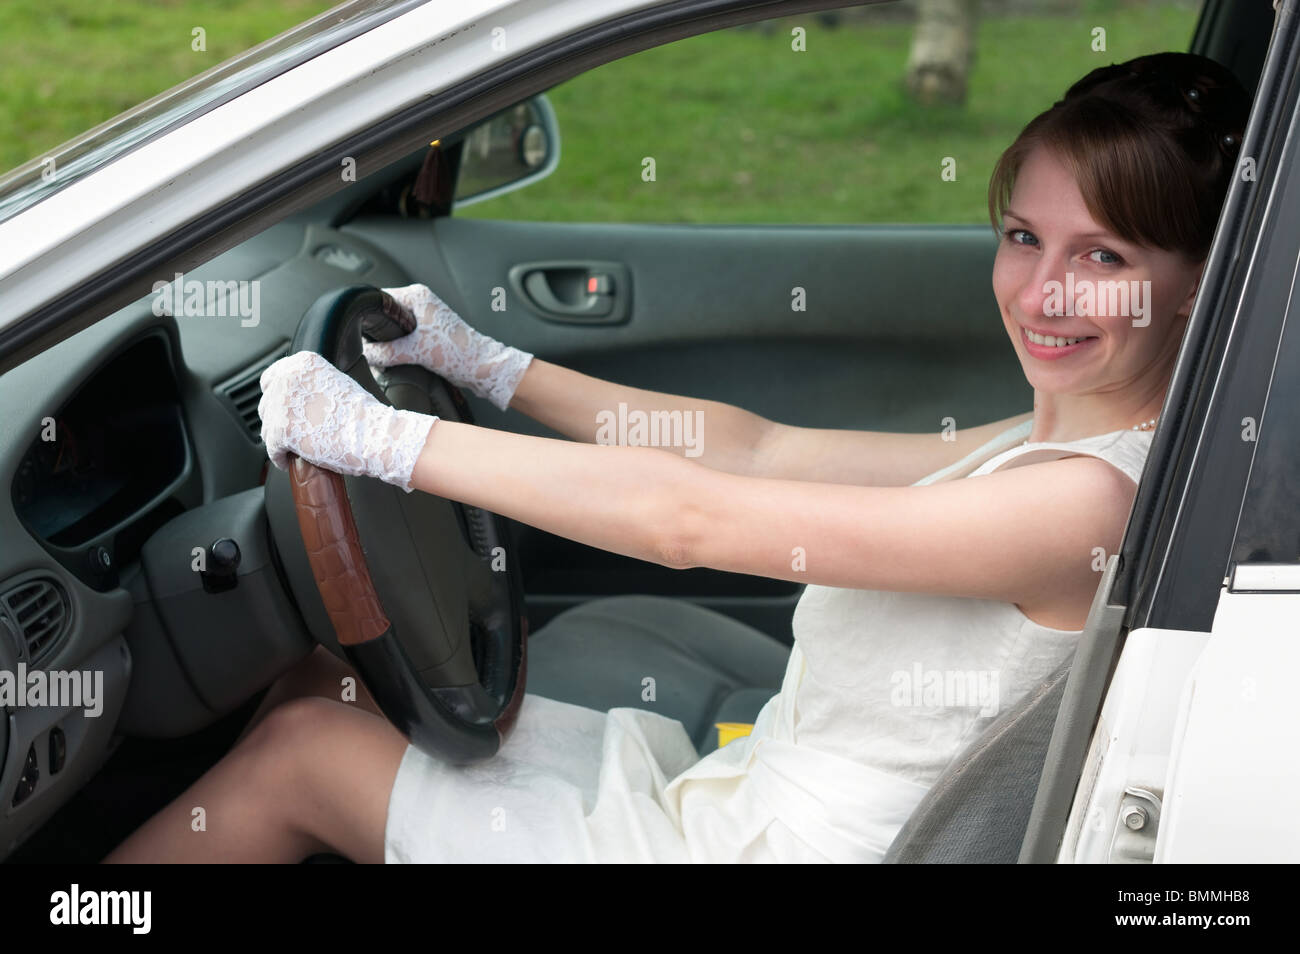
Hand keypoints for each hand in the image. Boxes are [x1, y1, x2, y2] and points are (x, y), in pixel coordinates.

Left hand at [257, 351, 435, 491]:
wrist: (373, 434)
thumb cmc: (364, 415)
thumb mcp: (336, 384)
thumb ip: (312, 385)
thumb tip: (300, 399)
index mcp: (302, 363)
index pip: (272, 377)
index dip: (275, 395)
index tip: (279, 408)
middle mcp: (288, 377)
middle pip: (268, 403)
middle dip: (277, 419)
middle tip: (290, 432)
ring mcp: (282, 403)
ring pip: (267, 426)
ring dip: (278, 438)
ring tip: (291, 448)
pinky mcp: (281, 430)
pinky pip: (271, 448)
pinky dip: (278, 456)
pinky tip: (287, 460)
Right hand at [364, 283, 532, 411]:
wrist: (481, 367)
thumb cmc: (457, 352)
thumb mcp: (415, 351)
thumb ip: (386, 352)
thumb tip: (366, 353)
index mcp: (417, 295)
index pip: (380, 298)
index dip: (368, 315)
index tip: (360, 331)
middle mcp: (421, 302)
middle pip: (386, 314)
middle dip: (378, 331)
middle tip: (373, 347)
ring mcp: (425, 317)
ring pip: (395, 327)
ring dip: (390, 341)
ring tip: (385, 354)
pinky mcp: (429, 332)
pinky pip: (405, 337)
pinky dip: (399, 347)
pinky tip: (396, 358)